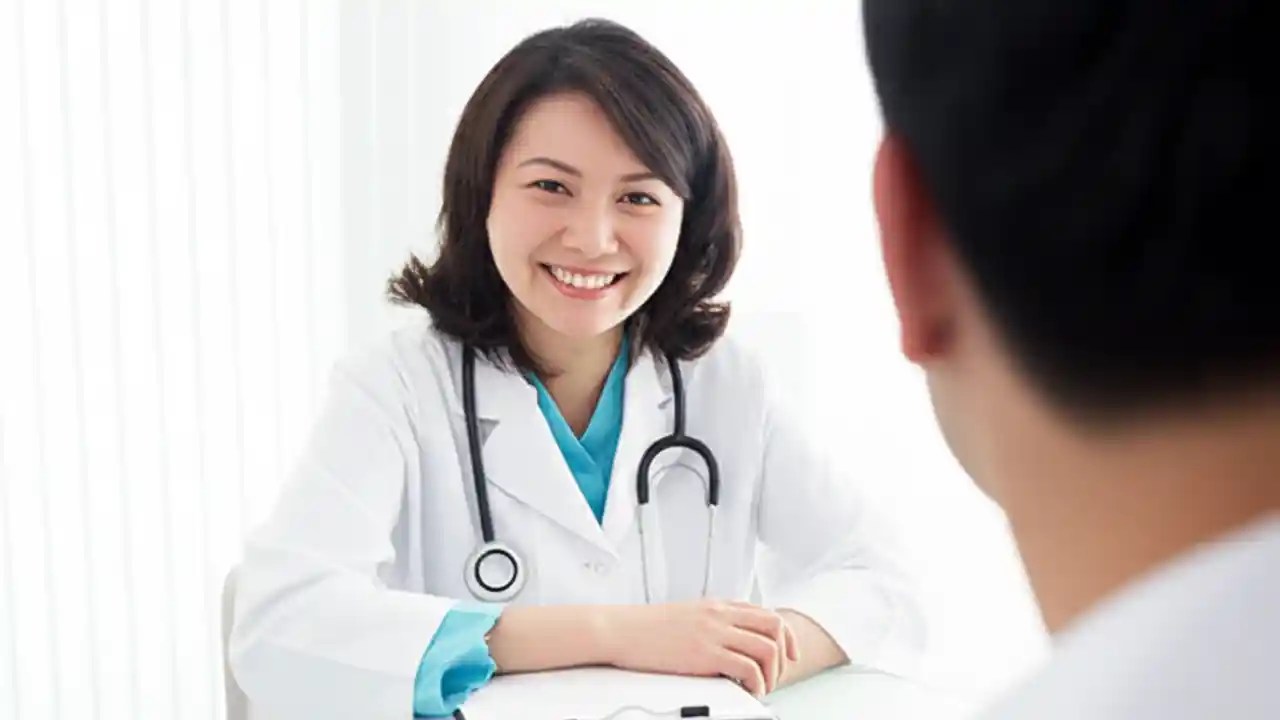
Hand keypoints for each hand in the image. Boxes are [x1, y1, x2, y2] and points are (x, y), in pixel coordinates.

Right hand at [600, 600, 799, 696]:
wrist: (622, 629)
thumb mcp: (688, 614)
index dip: (785, 634)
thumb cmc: (648, 627)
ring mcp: (714, 632)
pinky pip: (747, 668)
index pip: (765, 612)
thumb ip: (712, 621)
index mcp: (718, 605)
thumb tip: (731, 638)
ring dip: (773, 672)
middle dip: (786, 652)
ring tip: (763, 686)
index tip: (789, 652)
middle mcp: (720, 615)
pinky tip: (751, 690)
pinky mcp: (706, 653)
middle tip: (781, 673)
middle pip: (774, 626)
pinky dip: (757, 682)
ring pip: (767, 647)